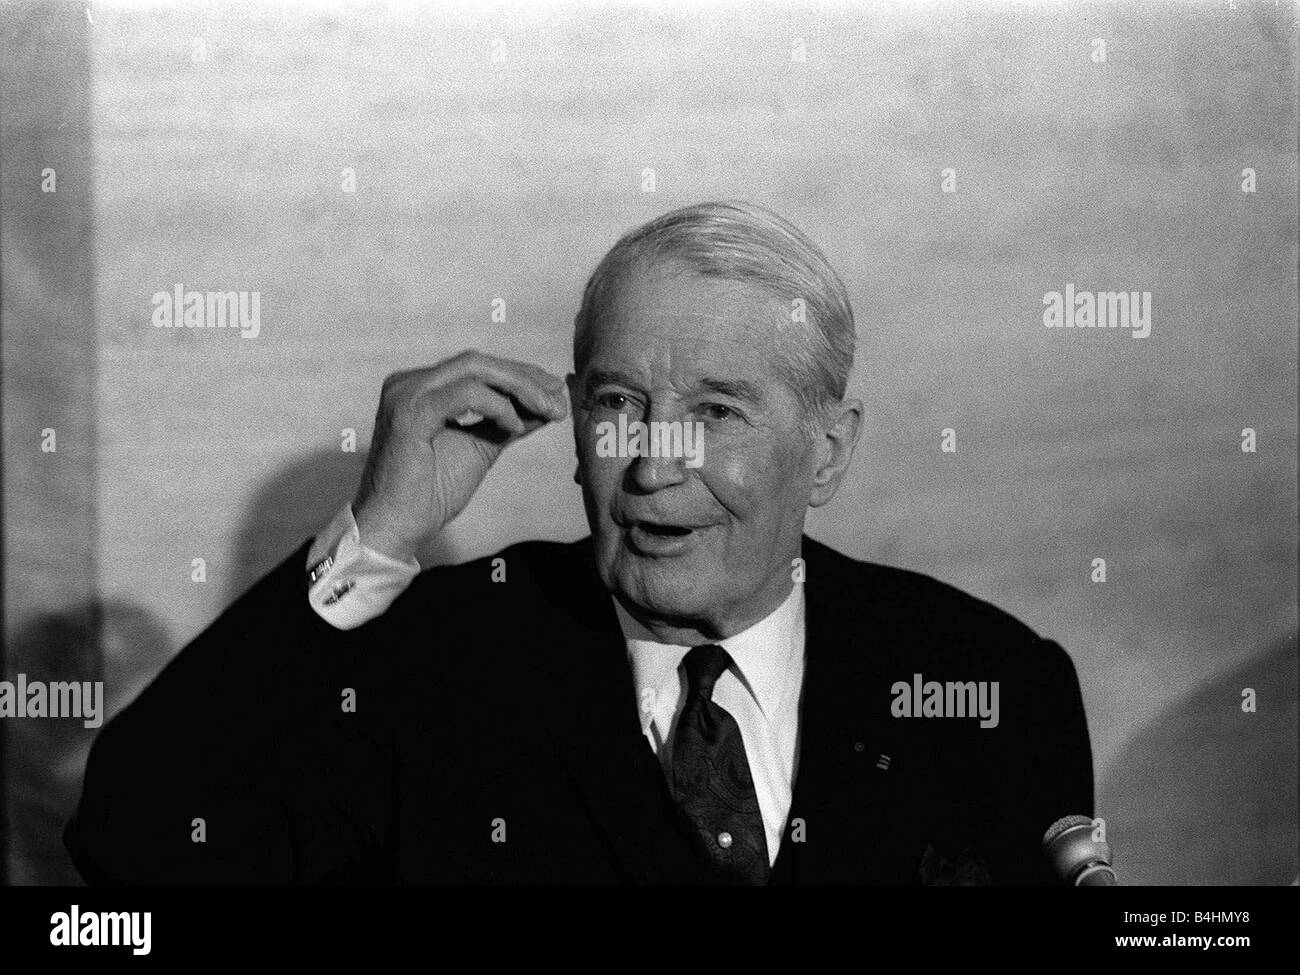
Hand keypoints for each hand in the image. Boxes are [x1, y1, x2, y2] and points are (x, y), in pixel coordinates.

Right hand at [352, 350, 568, 560]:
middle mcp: (410, 382)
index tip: (555, 392)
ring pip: (474, 369)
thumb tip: (547, 404)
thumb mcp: (481, 448)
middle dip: (525, 378)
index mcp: (423, 387)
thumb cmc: (430, 493)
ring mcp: (407, 394)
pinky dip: (496, 406)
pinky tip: (515, 426)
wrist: (395, 527)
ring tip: (546, 410)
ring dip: (518, 388)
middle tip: (558, 399)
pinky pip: (465, 394)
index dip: (521, 376)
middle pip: (479, 362)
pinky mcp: (410, 413)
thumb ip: (509, 423)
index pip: (478, 367)